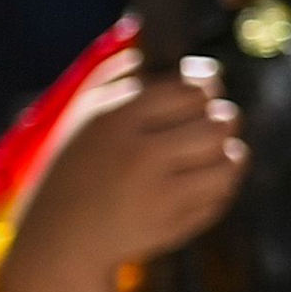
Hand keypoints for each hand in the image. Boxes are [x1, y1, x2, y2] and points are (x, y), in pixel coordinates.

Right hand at [11, 48, 245, 278]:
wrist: (58, 241)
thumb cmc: (75, 166)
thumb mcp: (82, 114)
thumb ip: (121, 73)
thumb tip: (166, 50)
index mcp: (116, 118)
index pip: (194, 86)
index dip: (206, 84)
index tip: (203, 89)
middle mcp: (140, 154)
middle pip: (221, 119)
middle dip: (219, 117)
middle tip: (205, 123)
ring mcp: (159, 193)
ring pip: (232, 156)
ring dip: (226, 151)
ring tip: (206, 152)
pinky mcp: (173, 225)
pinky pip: (224, 192)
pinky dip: (219, 184)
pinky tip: (197, 181)